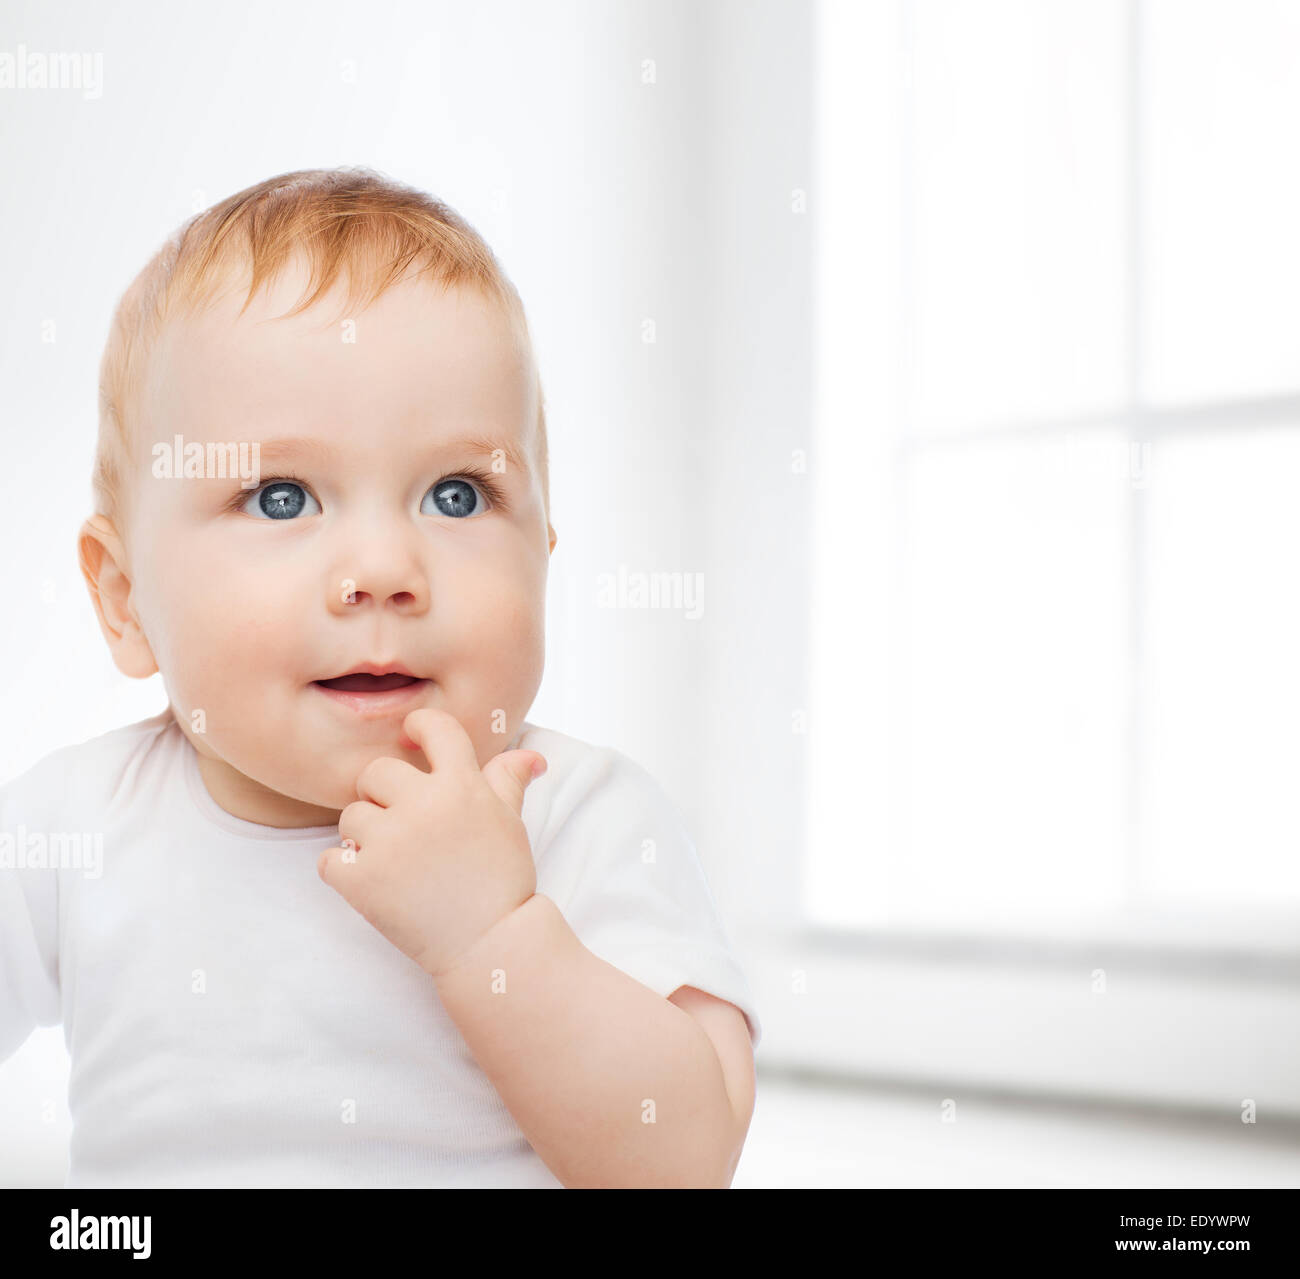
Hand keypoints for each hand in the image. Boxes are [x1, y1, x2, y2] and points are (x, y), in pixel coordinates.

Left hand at [316, 706, 546, 977]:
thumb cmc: (503, 880)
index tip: (411, 738)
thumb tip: (530, 757)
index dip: (418, 727)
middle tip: (403, 826)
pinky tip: (371, 884)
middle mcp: (423, 806)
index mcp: (462, 785)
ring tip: (394, 862)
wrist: (491, 944)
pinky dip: (344, 872)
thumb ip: (508, 780)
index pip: (433, 727)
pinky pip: (330, 860)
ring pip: (350, 816)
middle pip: (376, 772)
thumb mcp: (511, 822)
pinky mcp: (362, 881)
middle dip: (383, 795)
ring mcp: (390, 843)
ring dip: (364, 836)